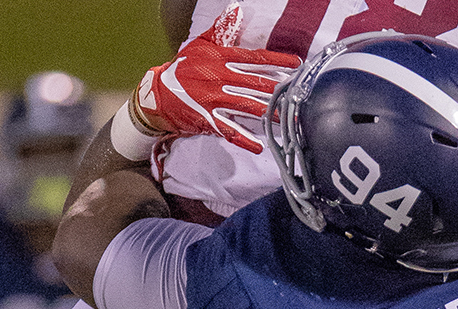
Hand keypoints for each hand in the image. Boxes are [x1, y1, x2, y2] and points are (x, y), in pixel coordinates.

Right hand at [129, 4, 300, 153]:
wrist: (157, 93)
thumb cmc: (182, 68)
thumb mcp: (201, 44)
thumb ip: (221, 29)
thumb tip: (237, 10)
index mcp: (221, 59)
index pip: (255, 59)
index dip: (277, 61)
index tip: (297, 64)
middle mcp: (220, 78)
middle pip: (257, 84)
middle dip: (281, 90)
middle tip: (301, 95)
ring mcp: (214, 100)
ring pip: (248, 107)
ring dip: (270, 115)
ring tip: (290, 120)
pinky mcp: (207, 119)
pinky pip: (229, 130)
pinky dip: (244, 139)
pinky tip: (259, 146)